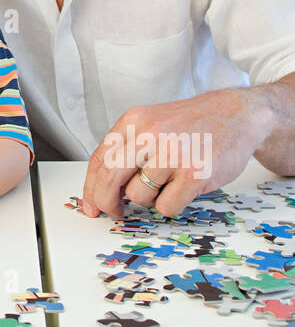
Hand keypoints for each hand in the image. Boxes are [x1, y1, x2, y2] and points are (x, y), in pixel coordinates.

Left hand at [82, 87, 267, 218]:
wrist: (236, 114)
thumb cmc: (191, 123)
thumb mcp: (152, 123)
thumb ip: (127, 149)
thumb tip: (101, 187)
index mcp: (134, 121)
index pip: (100, 159)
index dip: (91, 188)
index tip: (91, 205)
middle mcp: (150, 134)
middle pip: (110, 179)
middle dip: (107, 202)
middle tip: (114, 212)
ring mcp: (173, 153)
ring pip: (138, 196)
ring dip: (149, 199)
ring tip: (166, 184)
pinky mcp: (195, 174)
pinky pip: (166, 206)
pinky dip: (171, 204)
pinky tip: (182, 188)